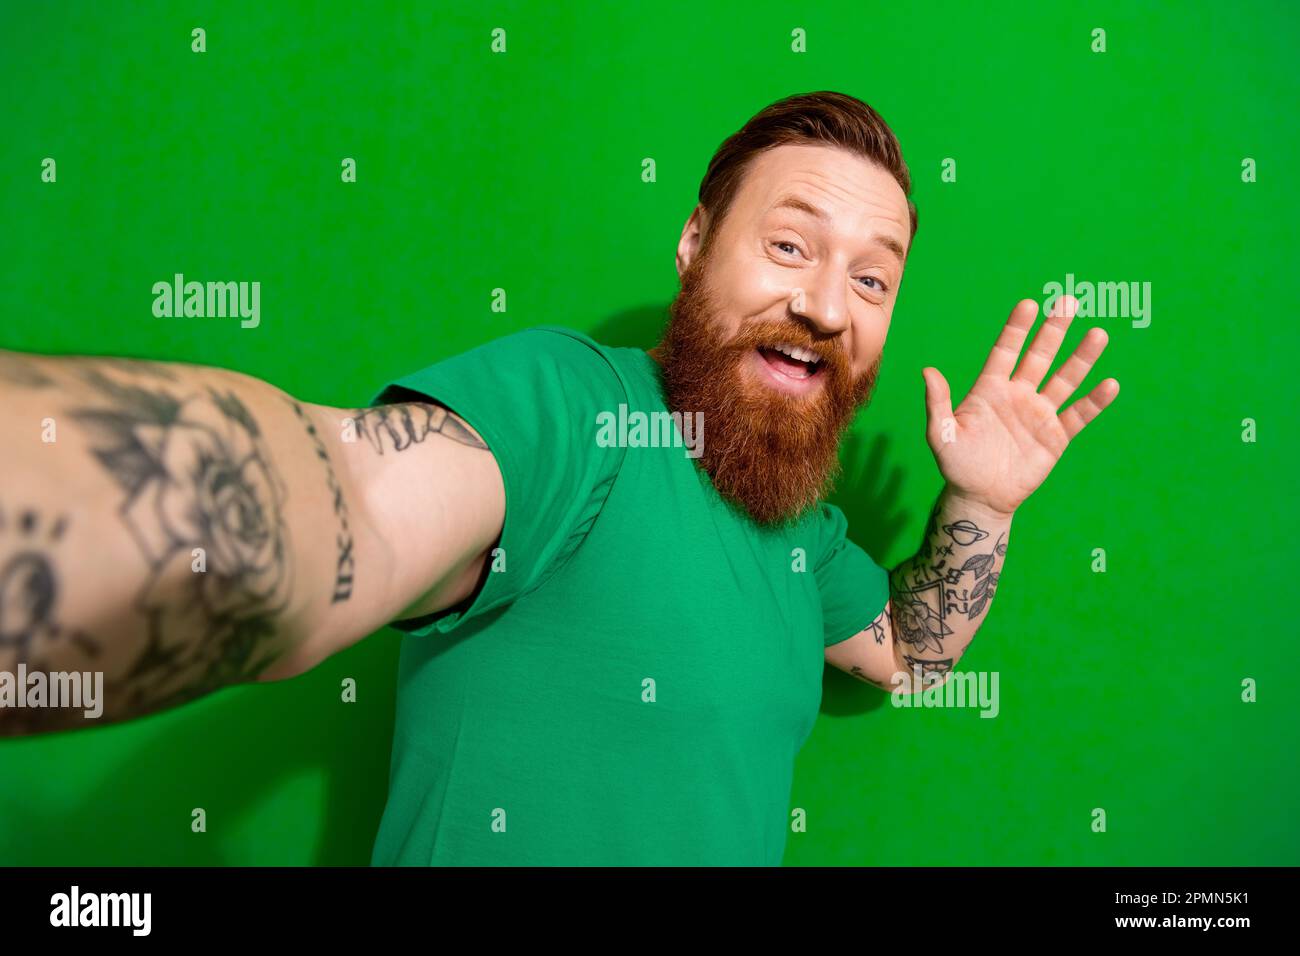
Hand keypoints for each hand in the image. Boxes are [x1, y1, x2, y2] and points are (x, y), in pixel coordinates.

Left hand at [921, 295, 1118, 517]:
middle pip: (1040, 356)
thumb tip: (928, 371)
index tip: (1028, 304)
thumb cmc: (957, 465)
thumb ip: (938, 403)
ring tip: (1098, 334)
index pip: (1006, 352)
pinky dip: (1094, 401)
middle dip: (1053, 330)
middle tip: (1068, 302)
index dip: (1016, 330)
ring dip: (1081, 358)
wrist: (980, 497)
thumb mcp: (941, 434)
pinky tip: (1110, 384)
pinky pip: (1079, 414)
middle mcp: (1018, 395)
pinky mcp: (1056, 436)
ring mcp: (1039, 413)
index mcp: (990, 389)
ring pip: (1065, 379)